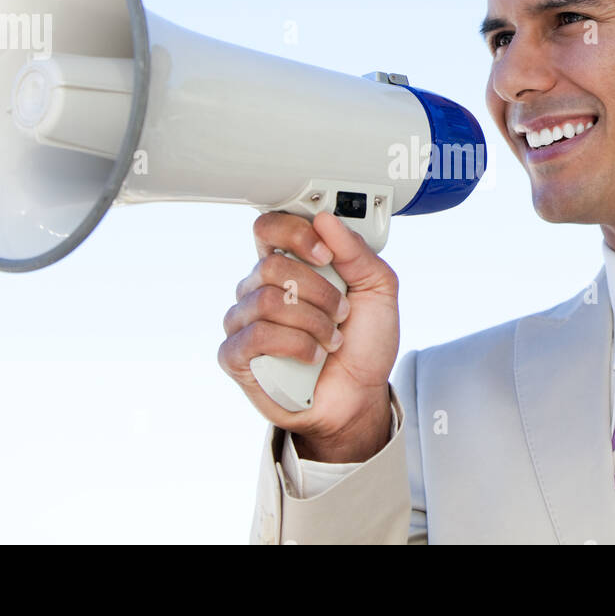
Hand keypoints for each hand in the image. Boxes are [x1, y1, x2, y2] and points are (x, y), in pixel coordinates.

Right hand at [219, 211, 398, 462]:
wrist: (360, 394)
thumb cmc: (364, 342)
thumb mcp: (378, 289)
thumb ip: (357, 252)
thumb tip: (326, 220)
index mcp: (289, 264)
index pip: (269, 227)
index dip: (295, 233)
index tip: (326, 254)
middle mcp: (260, 288)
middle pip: (272, 265)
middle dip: (320, 292)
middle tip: (342, 312)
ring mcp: (244, 321)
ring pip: (268, 301)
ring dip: (313, 322)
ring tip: (331, 338)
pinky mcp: (236, 355)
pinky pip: (256, 336)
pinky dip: (296, 345)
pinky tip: (313, 355)